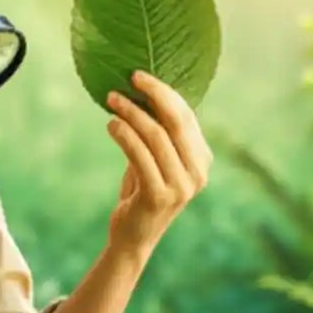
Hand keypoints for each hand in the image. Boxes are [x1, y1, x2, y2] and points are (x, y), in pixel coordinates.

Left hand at [104, 70, 212, 252]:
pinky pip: (140, 156)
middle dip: (153, 95)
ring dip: (131, 113)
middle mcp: (198, 173)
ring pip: (156, 136)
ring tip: (111, 100)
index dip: (164, 92)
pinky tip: (111, 125)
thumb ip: (158, 133)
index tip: (139, 76)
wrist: (133, 235)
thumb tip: (142, 91)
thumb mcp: (154, 158)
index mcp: (202, 160)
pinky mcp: (159, 196)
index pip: (187, 116)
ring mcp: (182, 186)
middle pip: (177, 122)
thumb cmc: (140, 190)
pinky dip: (124, 136)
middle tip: (129, 79)